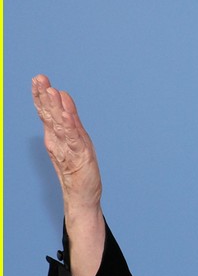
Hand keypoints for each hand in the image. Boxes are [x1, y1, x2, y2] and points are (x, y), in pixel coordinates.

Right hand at [32, 75, 101, 213]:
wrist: (81, 196)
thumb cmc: (77, 170)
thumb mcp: (74, 142)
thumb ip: (68, 123)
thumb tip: (63, 101)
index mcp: (55, 136)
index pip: (47, 113)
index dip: (42, 96)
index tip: (37, 79)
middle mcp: (58, 140)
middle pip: (50, 115)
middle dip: (44, 96)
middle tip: (39, 78)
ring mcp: (67, 148)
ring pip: (59, 124)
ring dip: (55, 107)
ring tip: (52, 91)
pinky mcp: (78, 156)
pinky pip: (72, 139)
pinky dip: (69, 126)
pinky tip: (66, 115)